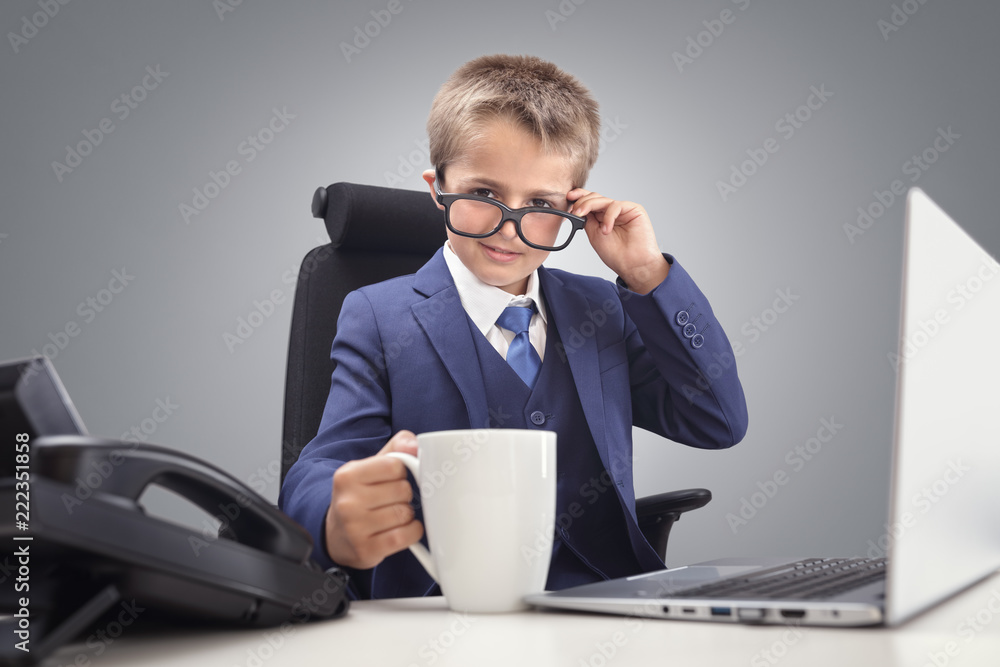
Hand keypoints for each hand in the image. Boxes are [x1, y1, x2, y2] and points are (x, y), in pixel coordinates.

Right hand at [324, 430, 423, 568]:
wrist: (336, 535)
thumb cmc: (359, 496)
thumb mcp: (370, 466)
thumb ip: (396, 448)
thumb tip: (414, 444)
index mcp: (348, 475)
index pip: (395, 465)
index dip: (402, 472)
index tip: (394, 478)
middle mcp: (348, 502)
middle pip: (403, 490)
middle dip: (404, 494)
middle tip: (392, 499)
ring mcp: (355, 528)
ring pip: (405, 513)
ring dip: (407, 514)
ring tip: (393, 515)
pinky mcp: (366, 549)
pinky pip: (406, 536)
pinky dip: (412, 531)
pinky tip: (402, 529)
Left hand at [568, 188, 668, 293]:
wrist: (632, 265)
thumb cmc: (616, 254)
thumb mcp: (594, 235)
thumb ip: (587, 219)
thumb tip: (577, 207)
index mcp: (602, 216)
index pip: (590, 201)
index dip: (579, 197)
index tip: (568, 197)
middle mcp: (612, 211)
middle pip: (595, 197)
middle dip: (582, 202)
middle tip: (575, 211)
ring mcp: (623, 209)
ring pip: (603, 200)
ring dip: (591, 207)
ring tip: (587, 221)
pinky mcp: (634, 209)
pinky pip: (616, 206)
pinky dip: (608, 217)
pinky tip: (606, 230)